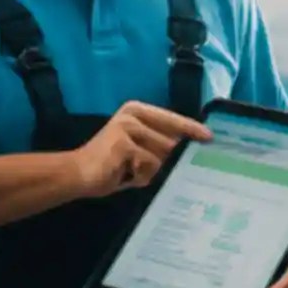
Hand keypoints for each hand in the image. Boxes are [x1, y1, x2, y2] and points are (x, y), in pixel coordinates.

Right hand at [71, 101, 211, 197]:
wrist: (77, 174)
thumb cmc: (111, 166)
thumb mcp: (139, 151)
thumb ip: (160, 147)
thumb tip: (188, 153)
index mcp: (138, 110)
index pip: (172, 119)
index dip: (192, 129)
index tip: (210, 137)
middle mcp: (133, 113)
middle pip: (170, 141)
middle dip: (167, 162)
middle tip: (148, 170)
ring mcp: (128, 126)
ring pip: (162, 155)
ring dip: (150, 171)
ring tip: (129, 172)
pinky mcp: (123, 142)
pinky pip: (149, 165)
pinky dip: (140, 176)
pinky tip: (123, 175)